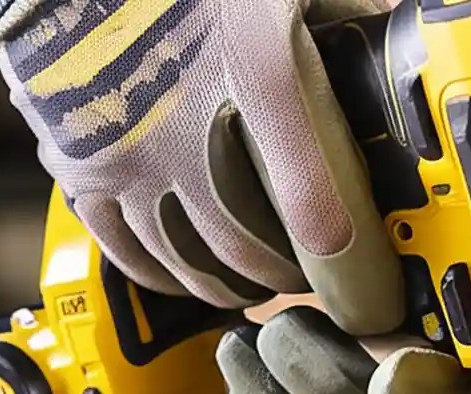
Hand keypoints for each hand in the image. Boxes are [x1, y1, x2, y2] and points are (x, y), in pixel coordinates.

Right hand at [0, 0, 401, 334]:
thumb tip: (391, 27)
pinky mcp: (79, 168)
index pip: (309, 193)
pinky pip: (121, 247)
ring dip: (223, 286)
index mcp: (256, 79)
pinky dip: (157, 273)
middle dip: (282, 277)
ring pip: (183, 260)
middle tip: (304, 281)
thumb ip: (342, 10)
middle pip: (243, 247)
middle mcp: (186, 134)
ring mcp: (126, 159)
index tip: (360, 280)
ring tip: (247, 288)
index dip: (340, 250)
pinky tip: (178, 277)